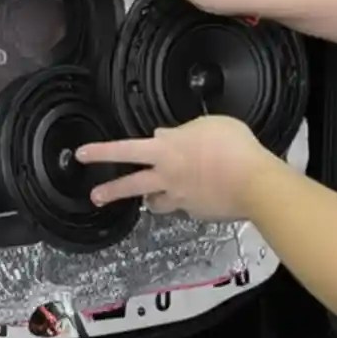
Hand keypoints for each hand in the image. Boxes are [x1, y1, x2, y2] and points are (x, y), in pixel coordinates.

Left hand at [76, 115, 280, 221]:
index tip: (82, 155)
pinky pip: (185, 207)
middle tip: (96, 195)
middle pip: (129, 186)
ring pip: (156, 202)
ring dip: (153, 198)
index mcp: (165, 149)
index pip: (124, 149)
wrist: (254, 183)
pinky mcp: (196, 213)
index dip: (100, 152)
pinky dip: (187, 202)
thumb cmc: (234, 147)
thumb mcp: (209, 124)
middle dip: (109, 191)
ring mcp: (180, 198)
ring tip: (154, 197)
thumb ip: (186, 130)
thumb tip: (171, 134)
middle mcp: (167, 176)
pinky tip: (199, 196)